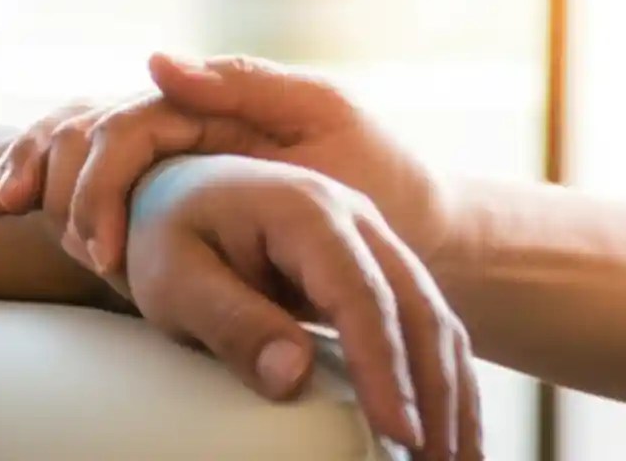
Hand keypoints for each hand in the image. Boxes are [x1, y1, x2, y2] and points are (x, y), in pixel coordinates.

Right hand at [0, 53, 451, 275]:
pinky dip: (58, 192)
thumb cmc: (378, 169)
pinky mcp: (178, 198)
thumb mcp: (327, 114)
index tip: (98, 244)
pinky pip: (102, 184)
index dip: (100, 177)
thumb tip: (152, 58)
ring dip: (35, 170)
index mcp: (214, 104)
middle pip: (87, 131)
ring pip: (79, 149)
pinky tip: (20, 209)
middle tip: (27, 222)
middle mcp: (187, 126)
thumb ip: (246, 84)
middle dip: (48, 169)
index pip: (128, 125)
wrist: (412, 223)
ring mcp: (179, 161)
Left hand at [127, 154, 481, 459]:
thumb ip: (230, 322)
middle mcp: (355, 218)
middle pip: (417, 306)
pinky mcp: (376, 271)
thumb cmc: (171, 234)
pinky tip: (445, 427)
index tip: (399, 431)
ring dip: (451, 392)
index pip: (360, 293)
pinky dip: (440, 376)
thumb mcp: (175, 278)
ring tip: (454, 460)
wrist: (179, 192)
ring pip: (434, 317)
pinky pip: (422, 323)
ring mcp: (373, 242)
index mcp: (305, 209)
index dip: (384, 365)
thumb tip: (290, 377)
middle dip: (435, 391)